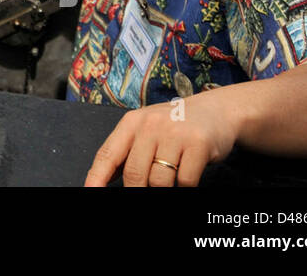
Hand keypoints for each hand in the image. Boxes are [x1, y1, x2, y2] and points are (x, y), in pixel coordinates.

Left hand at [84, 91, 238, 186]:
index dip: (96, 177)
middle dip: (136, 192)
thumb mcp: (147, 130)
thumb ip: (128, 151)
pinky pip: (185, 181)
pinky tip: (187, 177)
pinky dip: (185, 187)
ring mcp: (174, 133)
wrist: (217, 110)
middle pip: (134, 174)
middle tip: (143, 195)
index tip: (90, 191)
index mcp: (132, 123)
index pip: (108, 154)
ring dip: (164, 189)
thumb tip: (104, 178)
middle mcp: (150, 125)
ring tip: (170, 181)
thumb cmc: (176, 125)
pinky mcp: (198, 144)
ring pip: (159, 181)